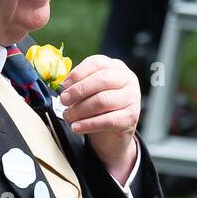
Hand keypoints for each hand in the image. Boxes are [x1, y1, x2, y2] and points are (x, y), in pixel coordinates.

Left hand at [58, 54, 139, 176]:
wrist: (113, 134)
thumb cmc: (99, 107)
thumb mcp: (90, 91)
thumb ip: (79, 84)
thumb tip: (63, 85)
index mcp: (115, 67)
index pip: (96, 63)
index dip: (78, 74)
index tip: (63, 85)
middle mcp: (127, 79)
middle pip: (101, 80)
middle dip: (78, 91)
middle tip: (63, 100)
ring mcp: (132, 98)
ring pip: (103, 101)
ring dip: (80, 110)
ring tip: (68, 116)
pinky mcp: (131, 117)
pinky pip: (108, 120)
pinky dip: (88, 124)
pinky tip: (76, 127)